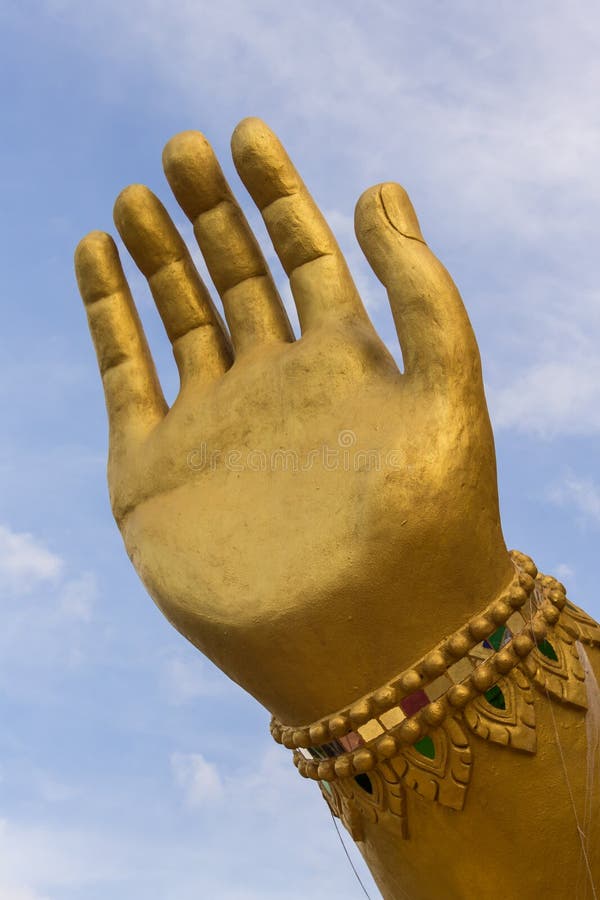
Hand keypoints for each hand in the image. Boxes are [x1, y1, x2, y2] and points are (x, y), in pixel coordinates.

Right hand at [75, 119, 512, 723]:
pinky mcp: (155, 473)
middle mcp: (276, 390)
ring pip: (177, 320)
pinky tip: (95, 257)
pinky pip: (124, 377)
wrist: (375, 648)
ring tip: (135, 198)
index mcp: (344, 366)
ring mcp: (213, 428)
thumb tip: (380, 186)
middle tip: (182, 150)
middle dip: (209, 213)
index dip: (278, 193)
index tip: (248, 133)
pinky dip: (106, 317)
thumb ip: (419, 290)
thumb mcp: (447, 390)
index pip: (303, 257)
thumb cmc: (427, 525)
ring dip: (155, 256)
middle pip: (235, 279)